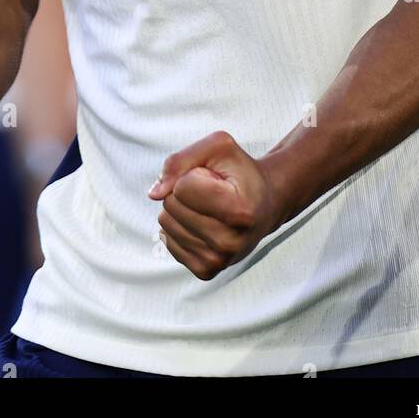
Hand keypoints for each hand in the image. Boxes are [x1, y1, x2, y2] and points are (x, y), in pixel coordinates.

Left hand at [147, 130, 283, 279]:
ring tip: (209, 207)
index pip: (182, 186)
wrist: (264, 204)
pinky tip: (202, 223)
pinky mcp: (206, 271)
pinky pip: (168, 241)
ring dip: (182, 208)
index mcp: (239, 210)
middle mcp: (230, 242)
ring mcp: (218, 260)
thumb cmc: (240, 172)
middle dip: (185, 190)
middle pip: (171, 205)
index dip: (194, 173)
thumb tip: (154, 193)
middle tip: (213, 192)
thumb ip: (181, 160)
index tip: (217, 178)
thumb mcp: (219, 146)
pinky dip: (179, 227)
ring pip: (166, 223)